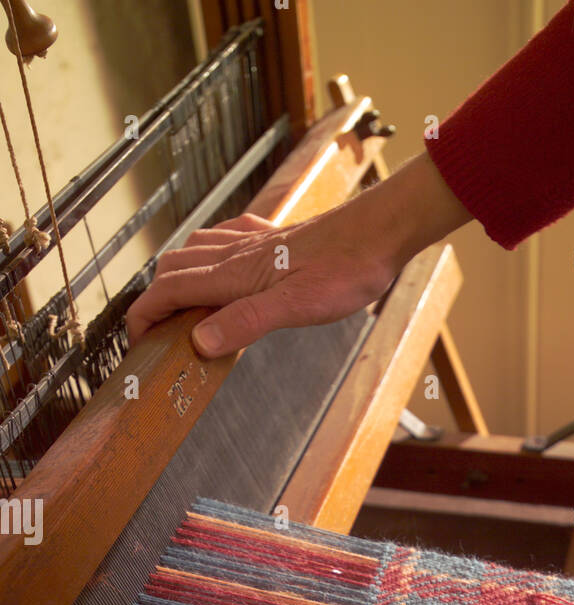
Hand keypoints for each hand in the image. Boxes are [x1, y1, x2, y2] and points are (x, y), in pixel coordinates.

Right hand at [126, 152, 471, 353]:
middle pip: (173, 270)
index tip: (134, 343)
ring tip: (179, 307)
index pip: (170, 291)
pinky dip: (206, 256)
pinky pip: (224, 240)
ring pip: (195, 252)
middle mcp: (236, 253)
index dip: (144, 317)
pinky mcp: (273, 236)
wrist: (380, 232)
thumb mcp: (296, 307)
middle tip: (154, 333)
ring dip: (177, 277)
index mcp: (235, 274)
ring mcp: (253, 241)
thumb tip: (198, 341)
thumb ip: (245, 323)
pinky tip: (220, 268)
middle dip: (154, 299)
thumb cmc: (346, 270)